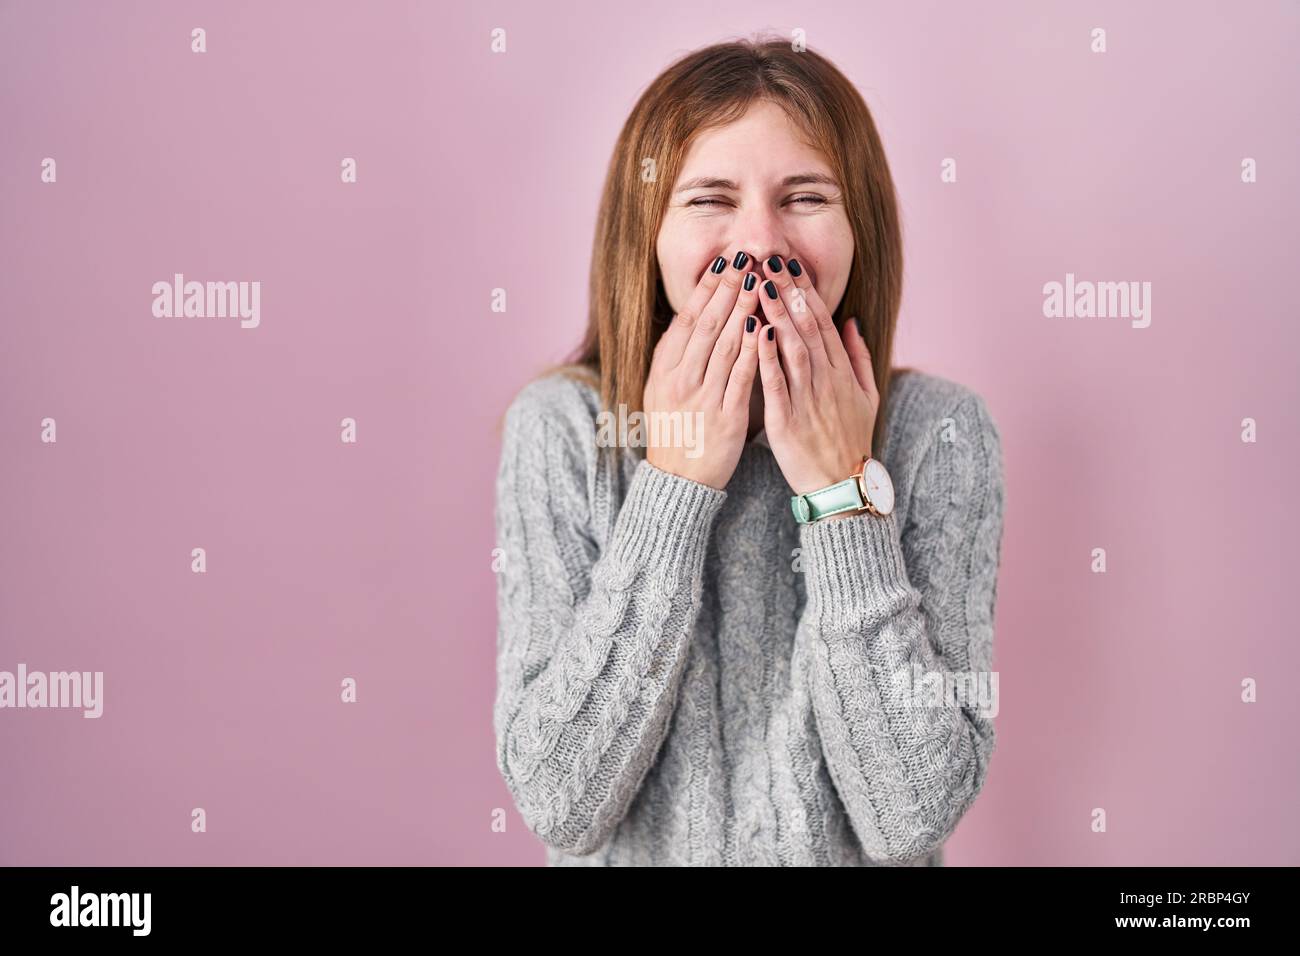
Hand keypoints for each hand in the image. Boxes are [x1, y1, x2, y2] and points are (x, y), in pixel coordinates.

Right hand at [643, 249, 762, 490]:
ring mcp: (703, 397)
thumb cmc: (674, 430)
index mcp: (665, 370)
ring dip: (744, 310)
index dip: (706, 288)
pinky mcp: (726, 417)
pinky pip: (742, 377)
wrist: (679, 481)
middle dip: (728, 289)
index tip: (724, 262)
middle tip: (746, 258)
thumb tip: (684, 316)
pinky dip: (755, 351)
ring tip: (759, 281)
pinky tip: (767, 327)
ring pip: (726, 345)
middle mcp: (681, 379)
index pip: (688, 318)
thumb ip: (673, 354)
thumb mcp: (660, 389)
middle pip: (708, 325)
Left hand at [754, 255, 879, 495]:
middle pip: (807, 327)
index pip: (822, 321)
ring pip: (793, 348)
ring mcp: (808, 400)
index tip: (791, 263)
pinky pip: (777, 385)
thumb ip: (859, 358)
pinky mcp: (788, 421)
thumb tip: (851, 322)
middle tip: (771, 259)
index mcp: (842, 372)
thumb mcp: (867, 397)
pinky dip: (768, 358)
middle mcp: (827, 380)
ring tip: (762, 285)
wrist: (843, 485)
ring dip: (777, 315)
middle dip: (789, 291)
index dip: (806, 290)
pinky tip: (757, 334)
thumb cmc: (850, 440)